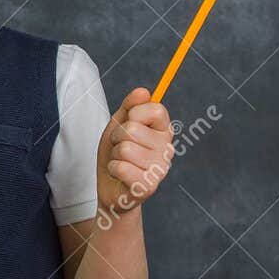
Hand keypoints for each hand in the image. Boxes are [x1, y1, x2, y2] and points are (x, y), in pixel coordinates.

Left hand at [96, 87, 174, 215]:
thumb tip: (144, 91)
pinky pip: (122, 167)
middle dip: (117, 136)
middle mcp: (167, 149)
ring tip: (120, 161)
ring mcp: (160, 168)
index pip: (157, 109)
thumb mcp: (119, 123)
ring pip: (125, 148)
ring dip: (115, 155)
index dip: (135, 113)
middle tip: (120, 147)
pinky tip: (120, 175)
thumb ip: (130, 105)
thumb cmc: (117, 154)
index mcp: (164, 131)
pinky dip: (113, 169)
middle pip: (133, 129)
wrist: (110, 186)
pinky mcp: (149, 186)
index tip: (129, 122)